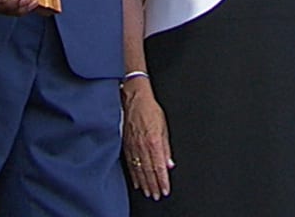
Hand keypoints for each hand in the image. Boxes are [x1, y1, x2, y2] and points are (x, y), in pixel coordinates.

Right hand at [121, 78, 172, 198]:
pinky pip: (130, 164)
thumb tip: (169, 164)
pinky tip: (136, 182)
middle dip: (153, 185)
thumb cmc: (149, 109)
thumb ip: (166, 147)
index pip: (159, 167)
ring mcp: (132, 147)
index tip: (165, 190)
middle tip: (156, 195)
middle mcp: (142, 146)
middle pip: (149, 171)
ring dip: (144, 183)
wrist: (133, 99)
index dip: (162, 181)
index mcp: (154, 142)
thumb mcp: (163, 126)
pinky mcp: (125, 145)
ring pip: (139, 170)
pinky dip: (134, 175)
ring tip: (148, 192)